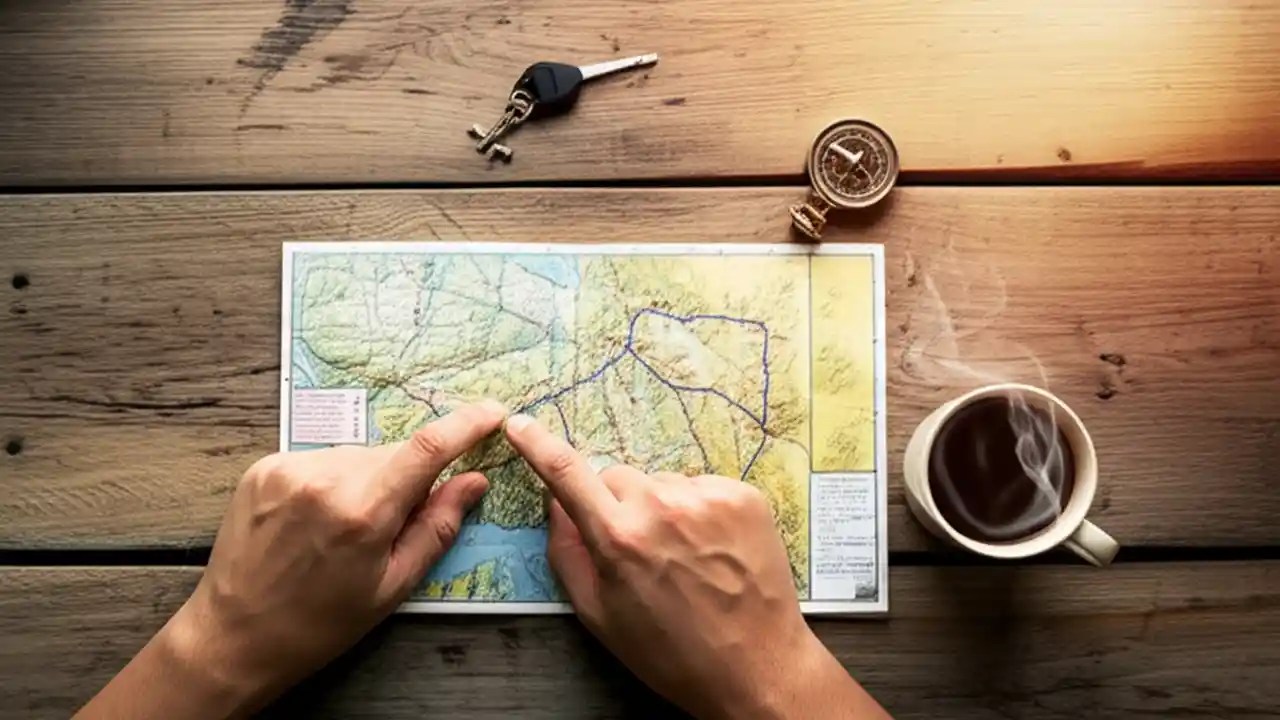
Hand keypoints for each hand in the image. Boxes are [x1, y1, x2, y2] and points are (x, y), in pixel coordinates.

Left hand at [77, 400, 505, 718]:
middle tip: (389, 526)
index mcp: (363, 512)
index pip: (427, 449)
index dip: (466, 425)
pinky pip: (321, 460)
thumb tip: (474, 481)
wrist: (234, 636)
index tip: (492, 412)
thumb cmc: (320, 623)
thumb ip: (438, 528)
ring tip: (342, 531)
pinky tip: (315, 521)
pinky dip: (332, 481)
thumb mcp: (393, 586)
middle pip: (391, 454)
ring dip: (366, 479)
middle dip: (405, 478)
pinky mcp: (264, 467)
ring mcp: (288, 469)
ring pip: (356, 455)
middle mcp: (324, 479)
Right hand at [504, 414, 889, 719]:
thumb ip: (568, 553)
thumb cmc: (672, 653)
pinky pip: (702, 488)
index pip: (565, 473)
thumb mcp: (600, 615)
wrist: (756, 667)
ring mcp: (707, 497)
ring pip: (662, 484)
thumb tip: (555, 505)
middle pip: (618, 478)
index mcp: (619, 538)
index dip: (537, 444)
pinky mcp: (743, 496)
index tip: (519, 423)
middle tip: (638, 551)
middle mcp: (662, 507)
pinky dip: (700, 511)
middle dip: (616, 505)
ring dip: (663, 509)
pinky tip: (712, 551)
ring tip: (685, 559)